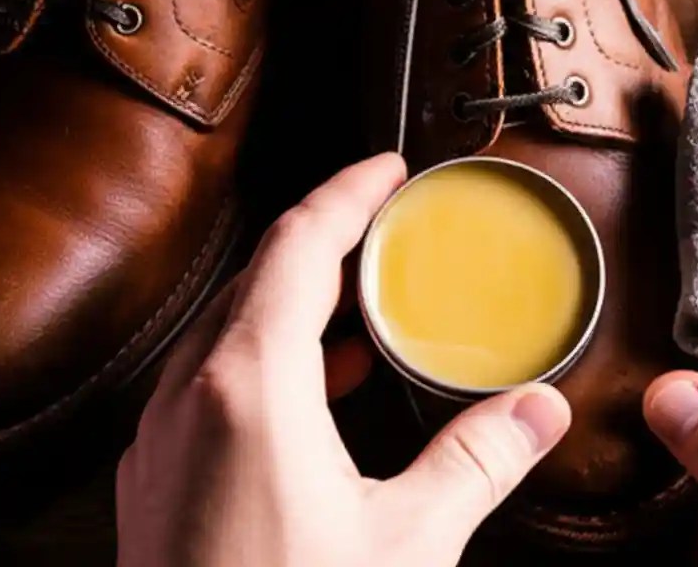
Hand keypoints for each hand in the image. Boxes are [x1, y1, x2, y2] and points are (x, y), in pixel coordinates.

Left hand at [116, 154, 572, 566]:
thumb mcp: (407, 543)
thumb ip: (478, 462)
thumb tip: (539, 412)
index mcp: (250, 387)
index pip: (297, 247)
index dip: (346, 194)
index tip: (384, 169)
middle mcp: (190, 398)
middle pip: (258, 276)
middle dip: (325, 240)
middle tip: (383, 227)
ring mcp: (163, 439)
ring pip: (229, 328)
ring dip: (296, 301)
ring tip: (361, 304)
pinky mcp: (159, 479)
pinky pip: (212, 380)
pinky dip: (268, 357)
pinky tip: (317, 390)